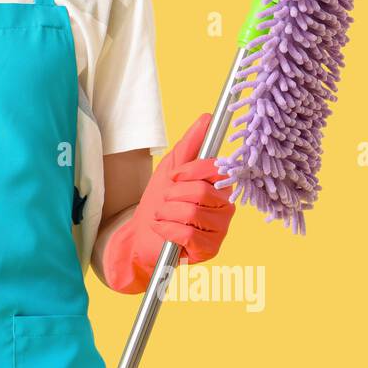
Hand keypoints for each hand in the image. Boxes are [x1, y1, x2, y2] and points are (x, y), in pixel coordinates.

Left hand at [103, 112, 236, 293]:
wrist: (141, 236)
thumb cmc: (159, 201)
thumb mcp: (170, 168)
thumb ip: (190, 145)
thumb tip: (207, 118)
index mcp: (220, 186)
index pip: (215, 169)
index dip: (189, 171)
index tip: (174, 177)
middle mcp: (225, 207)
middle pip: (202, 191)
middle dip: (174, 194)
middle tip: (165, 201)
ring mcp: (219, 230)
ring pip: (193, 212)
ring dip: (167, 212)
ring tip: (162, 215)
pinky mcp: (209, 250)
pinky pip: (188, 234)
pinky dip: (167, 229)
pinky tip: (163, 230)